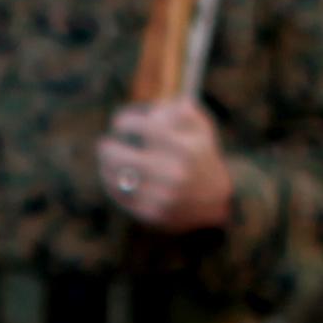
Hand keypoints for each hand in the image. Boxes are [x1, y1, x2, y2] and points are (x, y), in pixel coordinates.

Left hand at [99, 96, 233, 233]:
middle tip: (104, 144)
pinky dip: (114, 186)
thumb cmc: (202, 154)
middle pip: (122, 157)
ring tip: (105, 161)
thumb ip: (179, 110)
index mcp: (184, 149)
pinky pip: (123, 198)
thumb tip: (154, 109)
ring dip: (106, 168)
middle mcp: (173, 174)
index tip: (119, 122)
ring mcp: (162, 196)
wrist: (218, 199)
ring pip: (118, 179)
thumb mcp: (200, 127)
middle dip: (108, 148)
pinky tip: (111, 177)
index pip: (143, 128)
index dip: (125, 122)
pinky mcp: (154, 213)